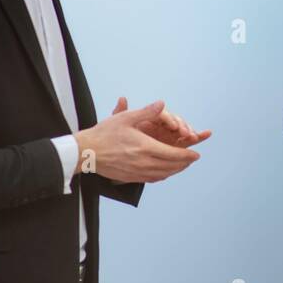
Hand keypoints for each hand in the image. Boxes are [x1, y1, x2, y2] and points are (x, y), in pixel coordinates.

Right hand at [74, 99, 202, 183]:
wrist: (85, 152)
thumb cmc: (104, 134)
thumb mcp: (125, 118)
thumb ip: (146, 112)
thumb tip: (162, 104)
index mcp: (144, 147)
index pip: (172, 154)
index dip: (187, 155)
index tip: (196, 154)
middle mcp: (143, 162)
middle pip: (171, 166)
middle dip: (185, 163)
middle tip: (193, 158)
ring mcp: (137, 172)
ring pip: (163, 174)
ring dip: (176, 170)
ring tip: (183, 165)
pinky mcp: (131, 178)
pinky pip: (153, 179)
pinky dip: (163, 175)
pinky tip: (166, 171)